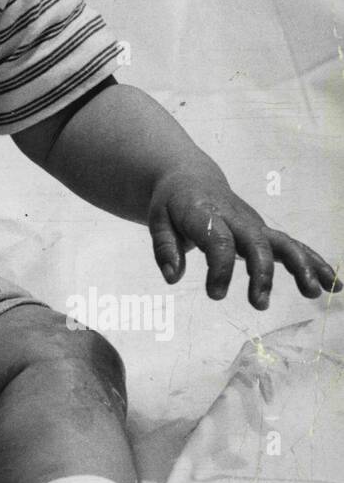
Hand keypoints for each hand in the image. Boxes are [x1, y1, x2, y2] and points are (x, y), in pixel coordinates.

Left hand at [148, 170, 340, 309]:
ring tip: (314, 293)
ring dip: (301, 267)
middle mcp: (235, 218)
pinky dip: (314, 263)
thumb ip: (164, 248)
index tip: (215, 294)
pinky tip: (333, 285)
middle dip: (262, 272)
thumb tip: (172, 276)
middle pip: (256, 243)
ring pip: (283, 242)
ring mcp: (254, 224)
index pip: (219, 241)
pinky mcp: (265, 232)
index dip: (220, 267)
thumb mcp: (157, 220)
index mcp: (205, 213)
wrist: (191, 179)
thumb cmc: (172, 203)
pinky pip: (292, 247)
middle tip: (259, 303)